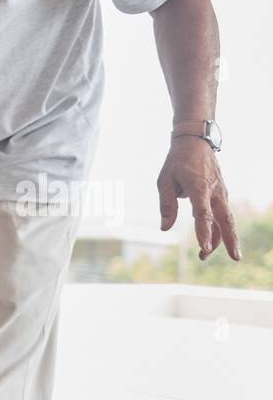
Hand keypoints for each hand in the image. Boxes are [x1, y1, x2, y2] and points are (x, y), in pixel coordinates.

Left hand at [158, 137, 239, 261]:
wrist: (196, 140)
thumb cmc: (177, 161)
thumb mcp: (164, 180)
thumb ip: (166, 205)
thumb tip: (165, 228)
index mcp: (199, 187)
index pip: (203, 214)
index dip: (203, 231)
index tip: (204, 247)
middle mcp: (215, 191)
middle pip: (226, 220)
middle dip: (231, 240)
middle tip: (235, 258)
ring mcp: (221, 192)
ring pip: (225, 219)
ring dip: (221, 238)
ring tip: (204, 255)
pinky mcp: (221, 193)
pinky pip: (221, 213)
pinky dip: (217, 227)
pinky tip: (209, 239)